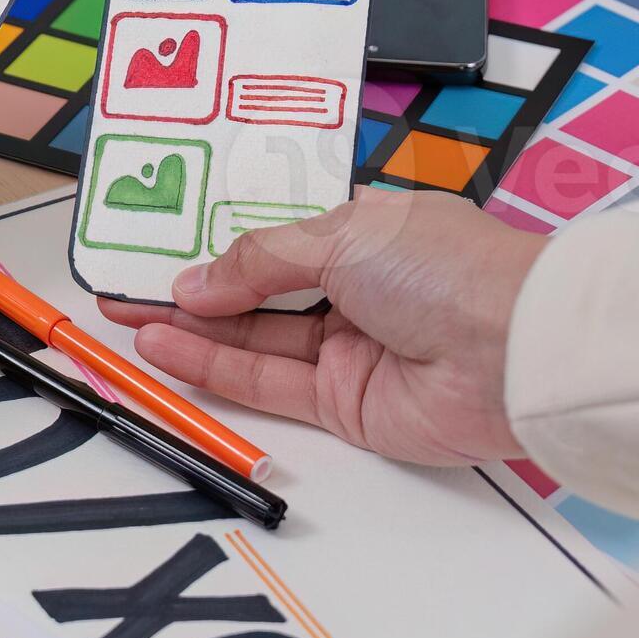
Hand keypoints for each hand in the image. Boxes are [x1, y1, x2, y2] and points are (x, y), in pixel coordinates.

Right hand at [94, 190, 544, 466]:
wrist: (517, 353)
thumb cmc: (448, 269)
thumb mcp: (344, 234)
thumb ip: (261, 259)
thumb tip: (197, 281)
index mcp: (370, 232)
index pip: (279, 235)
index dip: (220, 239)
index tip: (159, 239)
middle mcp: (360, 289)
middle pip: (259, 291)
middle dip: (192, 287)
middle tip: (121, 284)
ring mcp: (352, 348)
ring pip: (254, 340)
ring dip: (190, 329)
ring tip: (124, 316)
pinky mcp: (347, 406)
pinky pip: (267, 384)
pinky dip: (214, 367)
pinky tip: (164, 346)